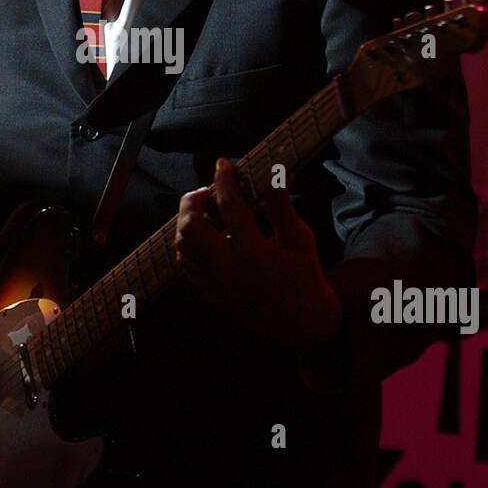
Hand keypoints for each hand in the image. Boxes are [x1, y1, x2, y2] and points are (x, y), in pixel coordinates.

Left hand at [174, 159, 343, 353]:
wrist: (302, 322)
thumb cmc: (305, 277)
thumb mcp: (301, 238)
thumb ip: (281, 205)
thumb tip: (274, 173)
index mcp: (255, 253)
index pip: (229, 206)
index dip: (223, 180)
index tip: (223, 165)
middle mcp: (230, 270)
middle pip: (190, 228)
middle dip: (192, 202)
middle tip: (205, 192)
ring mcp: (217, 285)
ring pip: (183, 247)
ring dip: (187, 223)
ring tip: (203, 212)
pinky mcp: (211, 294)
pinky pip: (186, 265)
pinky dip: (188, 245)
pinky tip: (203, 236)